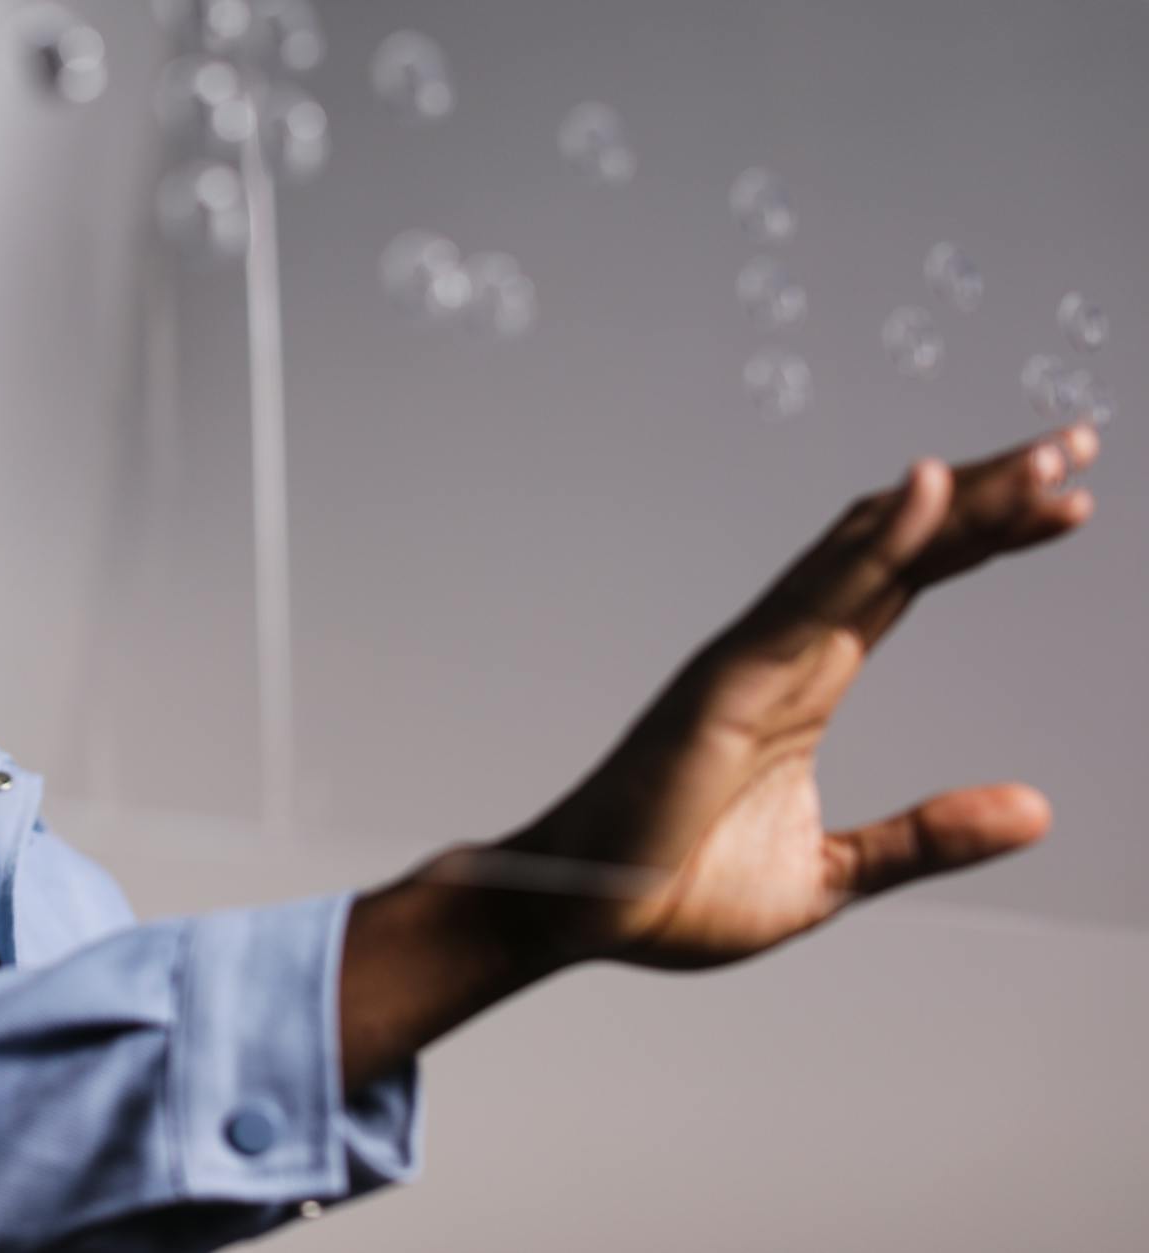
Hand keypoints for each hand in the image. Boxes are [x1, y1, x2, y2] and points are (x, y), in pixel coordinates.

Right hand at [489, 422, 1101, 969]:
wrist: (585, 915)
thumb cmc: (680, 890)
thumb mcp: (835, 872)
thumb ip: (928, 837)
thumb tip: (1039, 809)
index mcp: (808, 683)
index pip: (909, 582)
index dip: (983, 534)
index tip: (1069, 501)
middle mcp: (785, 651)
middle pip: (900, 546)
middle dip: (990, 493)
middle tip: (1076, 441)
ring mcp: (756, 659)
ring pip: (868, 552)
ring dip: (958, 500)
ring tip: (1047, 455)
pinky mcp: (728, 682)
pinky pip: (812, 598)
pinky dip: (876, 542)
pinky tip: (933, 491)